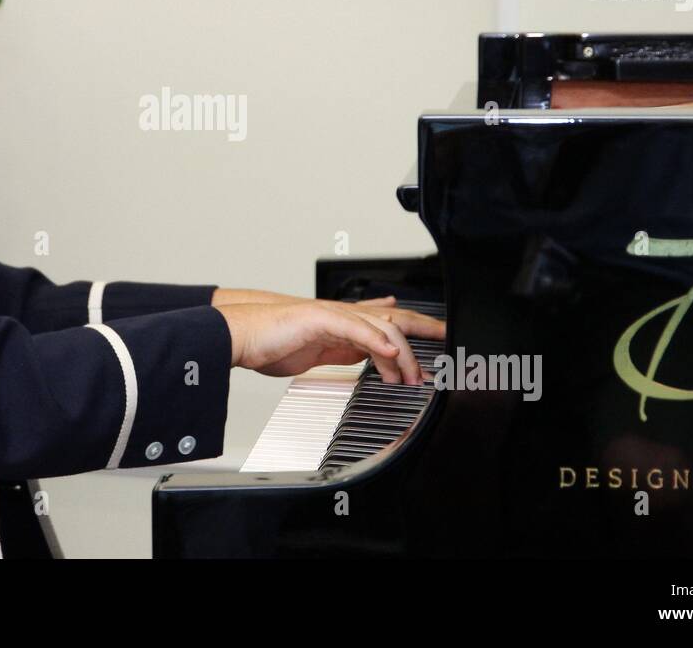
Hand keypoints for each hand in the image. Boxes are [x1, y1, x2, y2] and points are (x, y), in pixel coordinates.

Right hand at [213, 297, 437, 384]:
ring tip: (411, 378)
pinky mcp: (321, 319)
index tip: (443, 337)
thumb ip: (347, 349)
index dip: (420, 329)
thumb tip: (371, 355)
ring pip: (381, 327)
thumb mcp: (320, 350)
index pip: (392, 323)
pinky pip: (356, 328)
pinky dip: (376, 341)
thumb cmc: (273, 341)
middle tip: (450, 343)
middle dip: (426, 329)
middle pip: (397, 318)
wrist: (242, 333)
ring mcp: (334, 315)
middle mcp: (345, 315)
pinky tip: (390, 354)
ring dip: (402, 355)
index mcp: (347, 323)